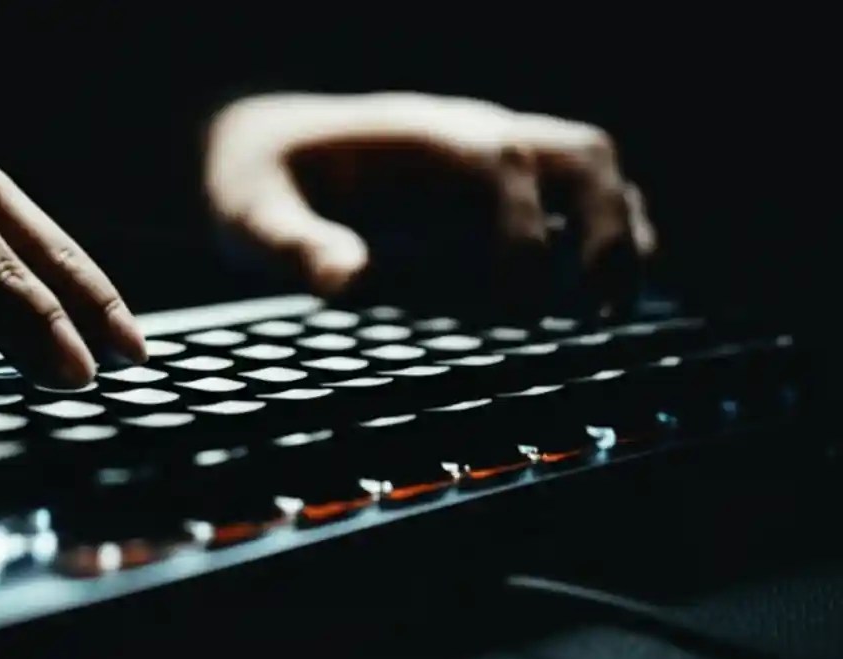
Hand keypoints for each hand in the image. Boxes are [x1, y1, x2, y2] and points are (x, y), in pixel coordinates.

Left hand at [205, 92, 655, 306]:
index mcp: (418, 138)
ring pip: (591, 170)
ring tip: (608, 312)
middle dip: (606, 229)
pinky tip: (588, 297)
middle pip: (580, 154)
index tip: (515, 310)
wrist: (250, 147)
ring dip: (618, 233)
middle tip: (599, 312)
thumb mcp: (252, 214)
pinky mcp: (489, 189)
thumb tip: (350, 285)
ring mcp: (486, 158)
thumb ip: (294, 245)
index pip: (505, 166)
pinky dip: (600, 237)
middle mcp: (467, 138)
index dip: (525, 234)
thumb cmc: (254, 178)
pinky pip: (572, 196)